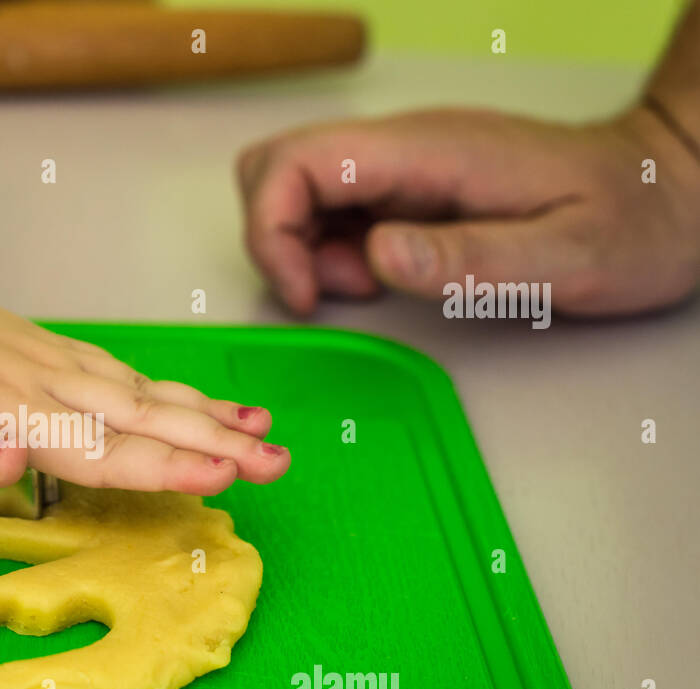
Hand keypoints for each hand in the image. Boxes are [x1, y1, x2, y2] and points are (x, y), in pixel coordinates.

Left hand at [0, 225, 289, 494]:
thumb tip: (16, 459)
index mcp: (9, 403)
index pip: (99, 445)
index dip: (164, 465)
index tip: (224, 476)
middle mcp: (45, 378)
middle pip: (142, 414)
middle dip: (214, 442)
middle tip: (279, 464)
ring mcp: (52, 360)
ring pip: (143, 390)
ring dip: (205, 414)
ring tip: (264, 434)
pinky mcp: (48, 352)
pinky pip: (123, 372)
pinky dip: (170, 388)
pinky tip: (199, 403)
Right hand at [236, 106, 699, 315]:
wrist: (669, 191)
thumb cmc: (629, 223)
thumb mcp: (566, 255)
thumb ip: (467, 259)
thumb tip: (374, 255)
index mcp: (429, 152)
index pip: (297, 161)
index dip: (273, 230)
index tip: (307, 294)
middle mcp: (404, 149)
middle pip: (276, 164)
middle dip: (276, 238)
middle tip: (327, 291)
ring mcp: (402, 165)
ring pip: (295, 188)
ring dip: (301, 249)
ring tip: (363, 289)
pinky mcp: (406, 187)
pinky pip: (331, 210)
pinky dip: (326, 253)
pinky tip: (376, 278)